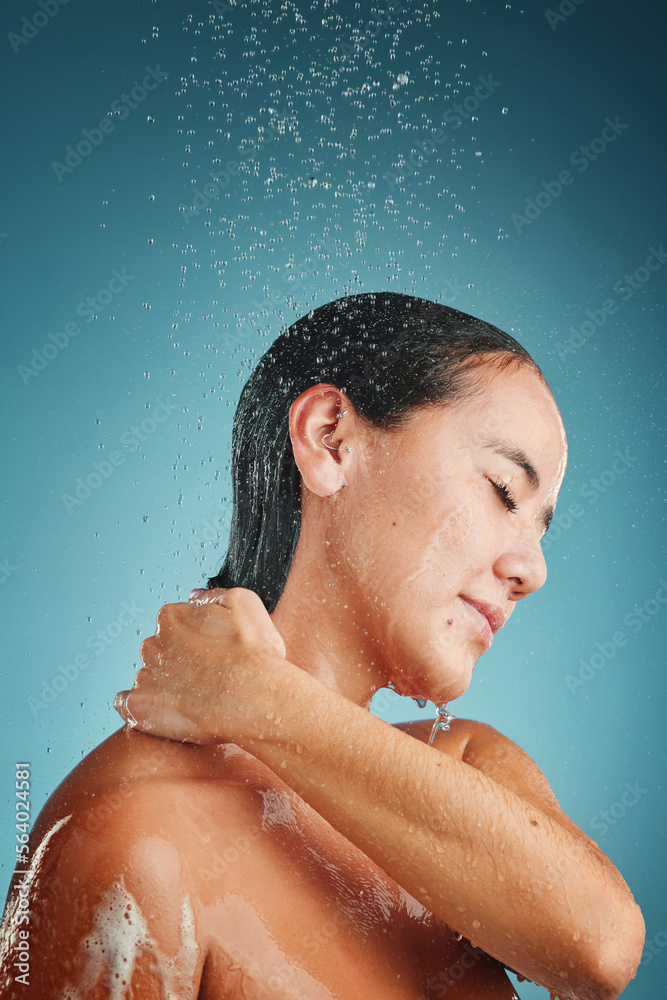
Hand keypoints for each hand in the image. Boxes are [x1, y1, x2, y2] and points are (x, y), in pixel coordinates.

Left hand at [113, 587, 286, 744]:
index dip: (196, 637)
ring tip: (195, 697)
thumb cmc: (254, 655)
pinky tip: (163, 710)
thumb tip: (195, 597)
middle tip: (206, 674)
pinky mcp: (140, 708)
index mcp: (171, 618)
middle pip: (159, 649)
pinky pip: (127, 703)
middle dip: (178, 659)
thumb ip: (213, 595)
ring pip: (149, 675)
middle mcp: (152, 645)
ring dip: (165, 683)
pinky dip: (142, 706)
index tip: (213, 650)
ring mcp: (145, 677)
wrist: (255, 700)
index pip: (174, 622)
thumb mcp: (244, 603)